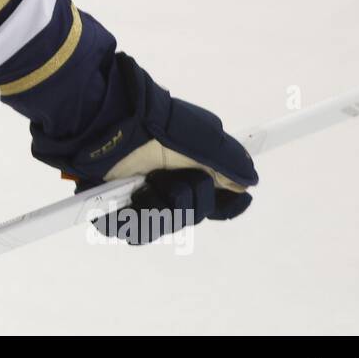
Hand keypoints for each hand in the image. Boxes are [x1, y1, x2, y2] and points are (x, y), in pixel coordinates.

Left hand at [59, 53, 258, 243]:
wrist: (110, 125)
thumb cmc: (158, 127)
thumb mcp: (203, 137)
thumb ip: (229, 160)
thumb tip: (248, 182)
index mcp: (194, 169)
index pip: (218, 202)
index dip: (223, 205)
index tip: (222, 198)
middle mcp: (171, 184)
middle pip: (191, 217)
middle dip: (184, 201)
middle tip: (168, 179)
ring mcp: (143, 197)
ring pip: (163, 227)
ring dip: (156, 211)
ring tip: (143, 188)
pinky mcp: (117, 206)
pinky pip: (132, 232)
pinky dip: (129, 221)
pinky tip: (126, 204)